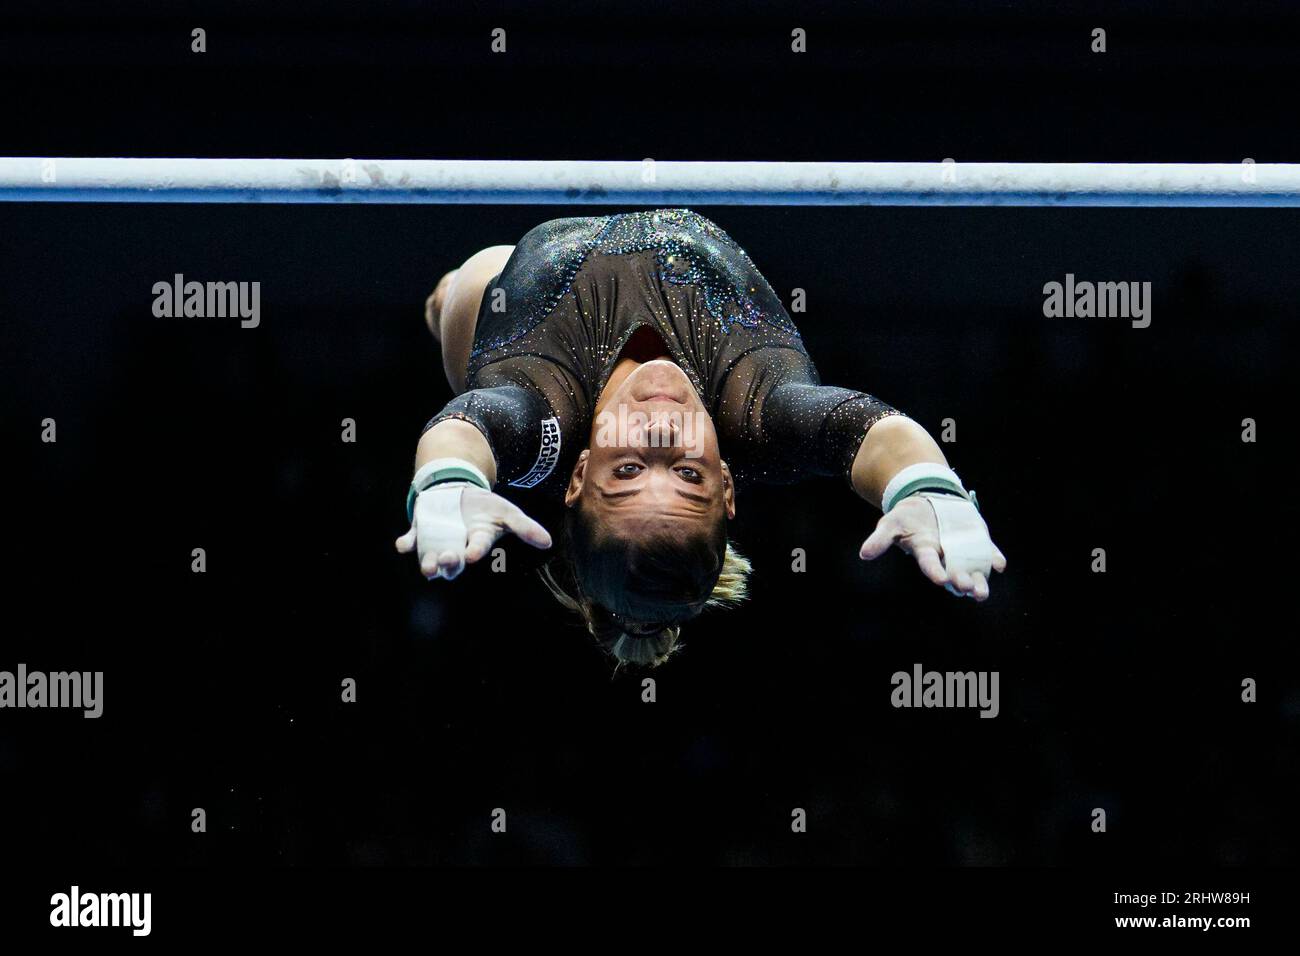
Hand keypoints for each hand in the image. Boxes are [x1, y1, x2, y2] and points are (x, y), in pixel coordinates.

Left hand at [394, 483, 551, 579]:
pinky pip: (410, 542)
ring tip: (428, 568)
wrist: (458, 492)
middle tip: (446, 558)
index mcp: (476, 541)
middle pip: (452, 563)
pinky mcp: (419, 533)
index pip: (476, 547)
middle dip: (449, 564)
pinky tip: (403, 544)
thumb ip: (525, 527)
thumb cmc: (485, 507)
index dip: (474, 551)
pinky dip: (406, 544)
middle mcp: (456, 547)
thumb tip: (548, 542)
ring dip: (428, 564)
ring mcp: (436, 541)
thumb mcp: (506, 512)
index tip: (471, 553)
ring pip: (430, 560)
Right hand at [859, 494, 1006, 600]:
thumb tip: (864, 554)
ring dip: (979, 581)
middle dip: (961, 582)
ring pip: (973, 569)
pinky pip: (987, 552)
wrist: (928, 499)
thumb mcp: (891, 523)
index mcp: (925, 552)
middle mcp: (945, 555)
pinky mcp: (976, 541)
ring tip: (981, 592)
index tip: (941, 580)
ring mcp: (962, 549)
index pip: (930, 564)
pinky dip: (994, 558)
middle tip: (968, 589)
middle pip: (954, 573)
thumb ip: (880, 539)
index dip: (935, 571)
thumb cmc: (907, 515)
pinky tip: (999, 564)